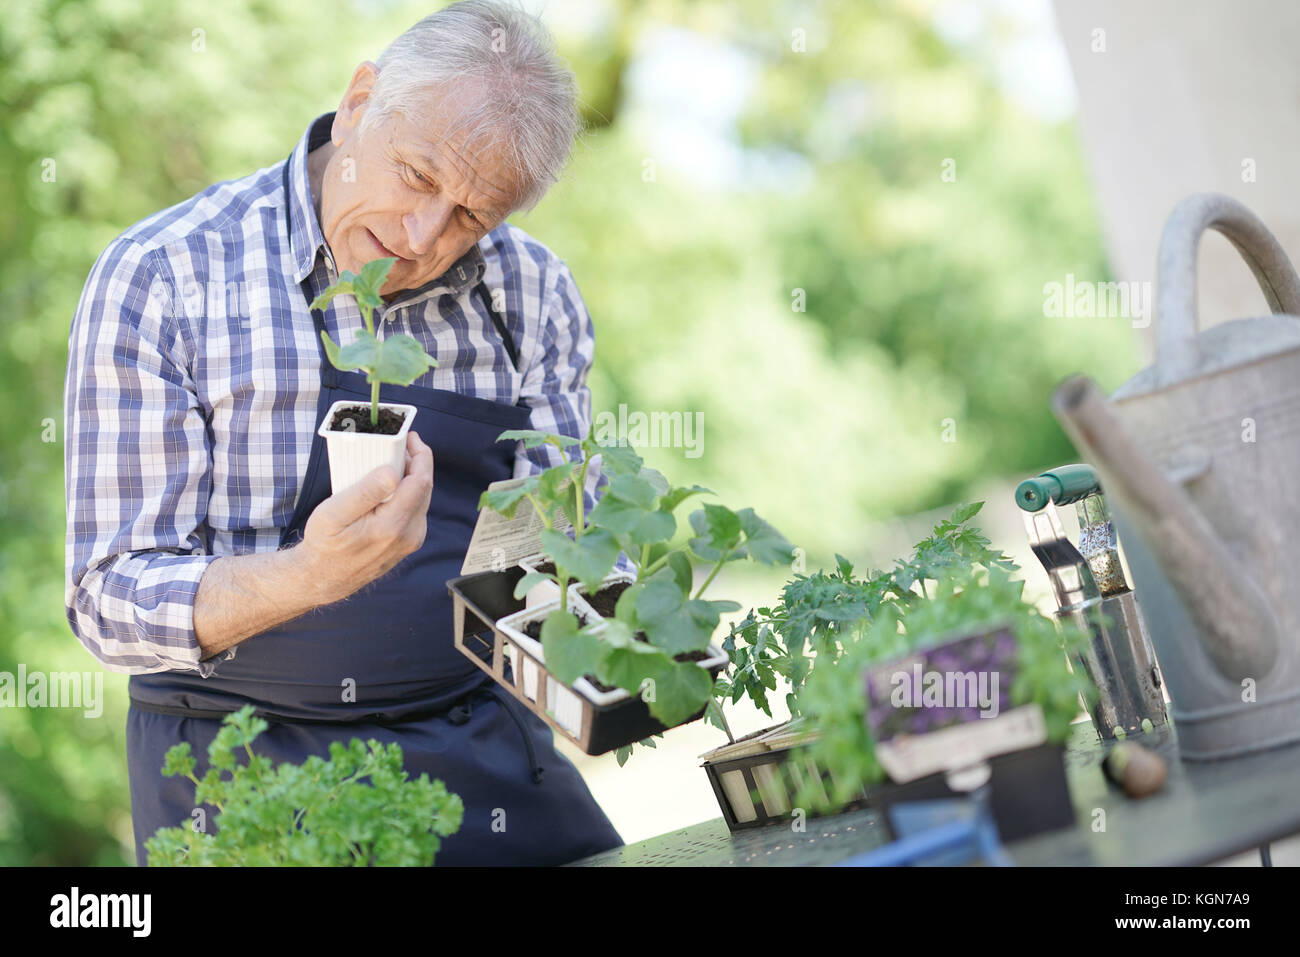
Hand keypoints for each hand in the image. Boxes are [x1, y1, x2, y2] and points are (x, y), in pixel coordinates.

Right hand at [297, 431, 433, 602]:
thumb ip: (365, 492)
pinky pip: (415, 508)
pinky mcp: (409, 541)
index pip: (421, 481)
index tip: (409, 437)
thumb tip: (393, 472)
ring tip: (393, 458)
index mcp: (393, 525)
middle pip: (424, 487)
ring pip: (422, 497)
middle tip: (399, 443)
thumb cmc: (325, 544)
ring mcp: (412, 539)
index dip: (419, 454)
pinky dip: (408, 491)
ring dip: (412, 475)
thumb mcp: (334, 515)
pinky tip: (392, 482)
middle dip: (416, 461)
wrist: (325, 577)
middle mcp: (410, 534)